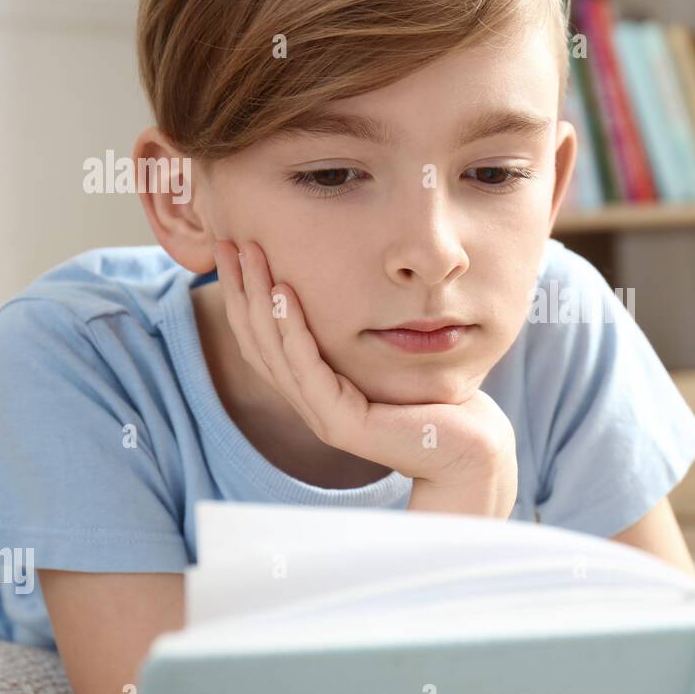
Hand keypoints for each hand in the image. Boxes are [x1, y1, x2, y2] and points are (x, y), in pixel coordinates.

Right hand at [212, 239, 517, 518]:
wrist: (468, 450)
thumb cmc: (438, 399)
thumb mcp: (391, 354)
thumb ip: (363, 329)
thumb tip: (354, 278)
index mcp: (316, 389)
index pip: (265, 339)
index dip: (244, 295)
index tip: (234, 248)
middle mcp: (311, 403)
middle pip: (258, 342)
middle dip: (240, 290)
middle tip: (226, 244)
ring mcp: (322, 416)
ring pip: (274, 353)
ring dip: (257, 301)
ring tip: (249, 258)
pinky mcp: (341, 423)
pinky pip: (308, 370)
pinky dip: (292, 329)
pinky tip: (284, 294)